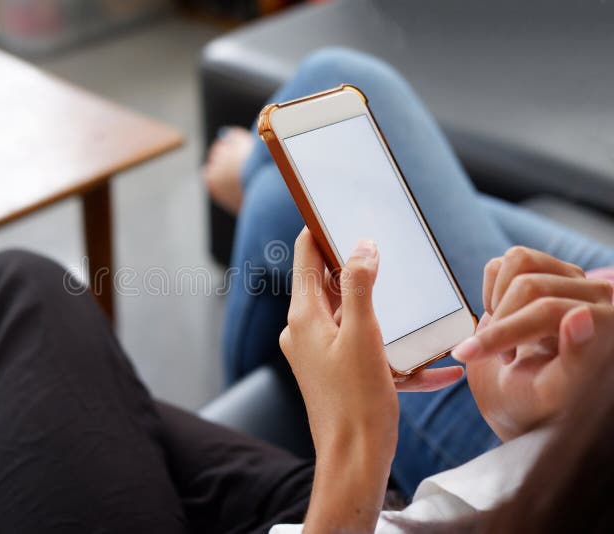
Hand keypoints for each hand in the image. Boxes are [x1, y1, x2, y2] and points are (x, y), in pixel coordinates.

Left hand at [282, 230, 463, 532]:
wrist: (355, 461)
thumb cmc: (356, 402)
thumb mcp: (363, 335)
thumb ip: (359, 286)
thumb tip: (361, 246)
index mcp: (305, 317)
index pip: (308, 258)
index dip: (322, 231)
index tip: (342, 212)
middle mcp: (306, 332)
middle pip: (329, 284)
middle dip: (358, 269)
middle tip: (389, 252)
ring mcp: (319, 354)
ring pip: (351, 317)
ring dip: (381, 311)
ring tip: (413, 302)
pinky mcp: (337, 374)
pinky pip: (366, 351)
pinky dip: (394, 353)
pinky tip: (435, 366)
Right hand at [453, 246, 613, 439]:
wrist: (525, 401)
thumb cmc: (542, 404)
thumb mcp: (555, 394)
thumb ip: (577, 357)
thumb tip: (580, 315)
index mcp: (608, 325)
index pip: (548, 310)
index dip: (505, 333)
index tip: (467, 355)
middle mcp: (595, 295)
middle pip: (529, 285)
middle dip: (501, 325)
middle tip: (503, 360)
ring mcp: (567, 278)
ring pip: (518, 261)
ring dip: (498, 302)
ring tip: (506, 338)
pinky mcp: (541, 271)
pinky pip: (502, 263)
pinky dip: (490, 292)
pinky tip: (503, 320)